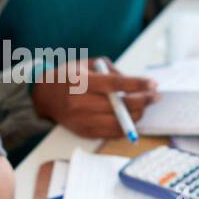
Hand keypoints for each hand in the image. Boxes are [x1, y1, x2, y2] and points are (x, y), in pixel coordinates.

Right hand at [30, 56, 157, 138]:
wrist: (44, 97)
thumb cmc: (68, 77)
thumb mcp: (87, 64)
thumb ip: (111, 71)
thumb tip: (136, 84)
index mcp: (81, 82)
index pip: (114, 85)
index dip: (137, 85)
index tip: (153, 84)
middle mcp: (80, 103)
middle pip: (120, 106)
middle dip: (143, 101)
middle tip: (154, 96)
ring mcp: (82, 120)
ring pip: (119, 123)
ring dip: (137, 115)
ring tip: (145, 106)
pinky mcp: (84, 132)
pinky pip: (112, 133)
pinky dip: (126, 126)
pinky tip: (132, 117)